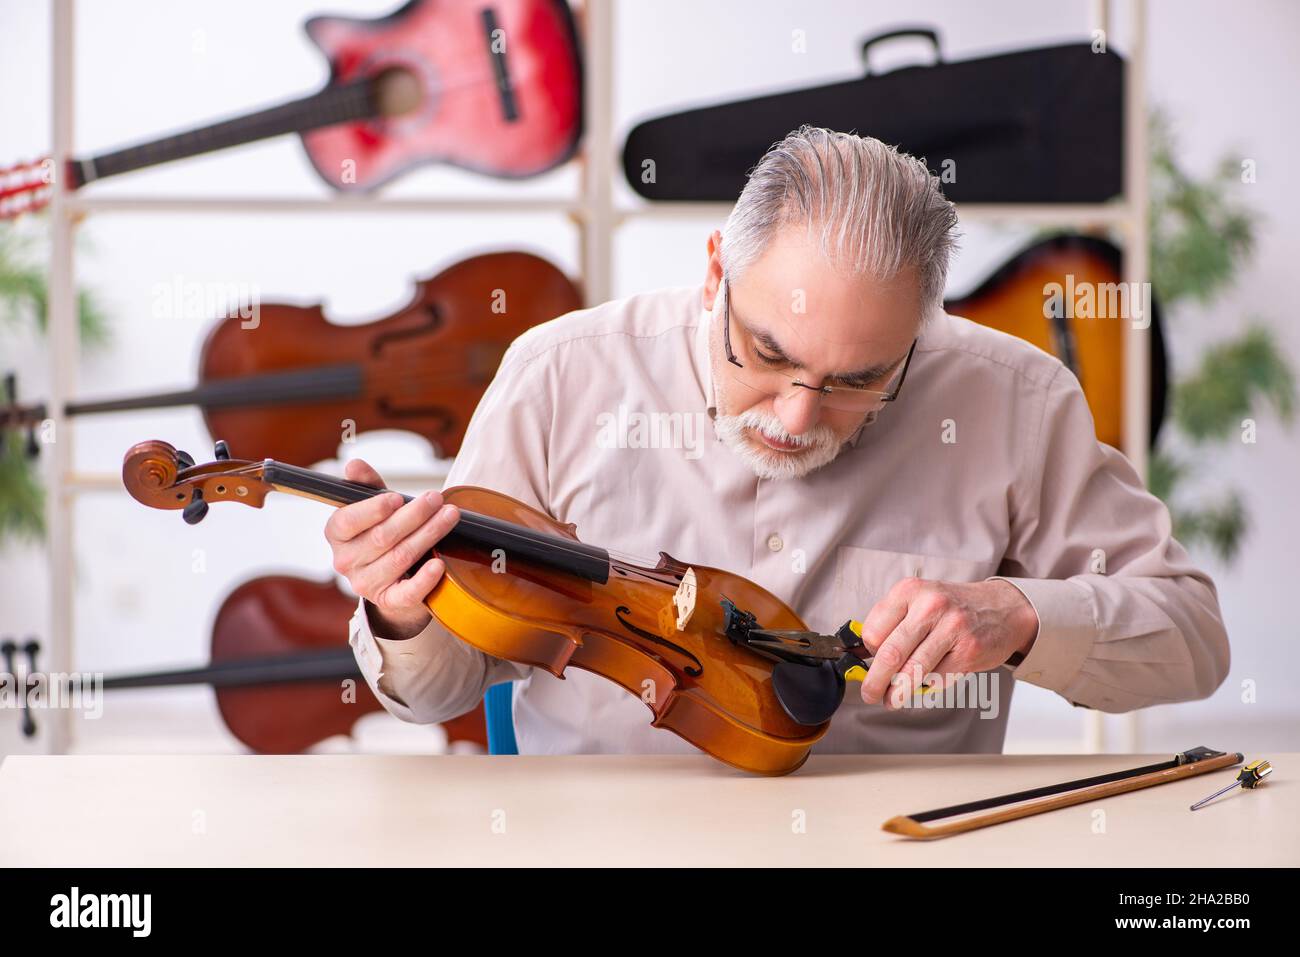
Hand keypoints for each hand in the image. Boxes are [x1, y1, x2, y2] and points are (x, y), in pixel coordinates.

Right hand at [324, 459, 460, 639]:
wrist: (390, 577)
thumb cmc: (381, 532)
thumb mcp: (372, 506)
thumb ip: (366, 485)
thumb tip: (354, 465)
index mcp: (336, 534)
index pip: (348, 521)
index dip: (372, 509)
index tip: (397, 497)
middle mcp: (346, 561)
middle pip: (382, 537)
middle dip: (413, 516)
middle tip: (436, 499)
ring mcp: (366, 584)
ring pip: (400, 558)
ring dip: (428, 535)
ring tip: (450, 517)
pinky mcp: (388, 601)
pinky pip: (407, 593)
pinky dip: (425, 579)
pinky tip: (440, 564)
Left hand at [857, 578, 1038, 708]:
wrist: (1003, 608)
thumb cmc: (953, 608)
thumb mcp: (919, 600)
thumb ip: (892, 622)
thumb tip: (865, 655)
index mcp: (909, 591)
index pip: (873, 631)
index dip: (868, 653)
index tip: (868, 663)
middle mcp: (930, 606)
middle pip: (891, 654)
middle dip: (875, 681)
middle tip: (869, 694)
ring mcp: (952, 628)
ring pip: (913, 671)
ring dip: (897, 693)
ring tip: (891, 700)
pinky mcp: (969, 651)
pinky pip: (937, 679)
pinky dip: (925, 688)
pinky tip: (922, 687)